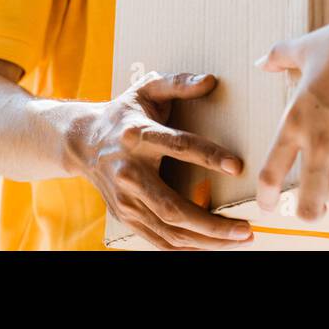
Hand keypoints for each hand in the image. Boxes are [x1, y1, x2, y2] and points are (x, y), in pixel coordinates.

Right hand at [67, 71, 253, 249]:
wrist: (82, 141)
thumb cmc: (123, 112)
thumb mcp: (147, 89)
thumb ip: (178, 84)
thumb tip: (210, 80)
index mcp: (138, 137)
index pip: (178, 147)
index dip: (208, 156)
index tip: (237, 166)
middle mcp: (130, 173)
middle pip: (173, 207)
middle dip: (212, 224)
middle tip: (247, 228)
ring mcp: (126, 201)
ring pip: (168, 231)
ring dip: (206, 241)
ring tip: (239, 239)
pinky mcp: (125, 216)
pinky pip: (158, 241)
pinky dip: (186, 248)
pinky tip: (212, 246)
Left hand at [255, 20, 328, 220]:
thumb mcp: (304, 48)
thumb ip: (278, 56)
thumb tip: (260, 62)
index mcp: (295, 122)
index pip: (271, 175)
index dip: (267, 199)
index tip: (270, 206)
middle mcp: (321, 144)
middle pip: (310, 204)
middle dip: (311, 214)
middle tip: (314, 210)